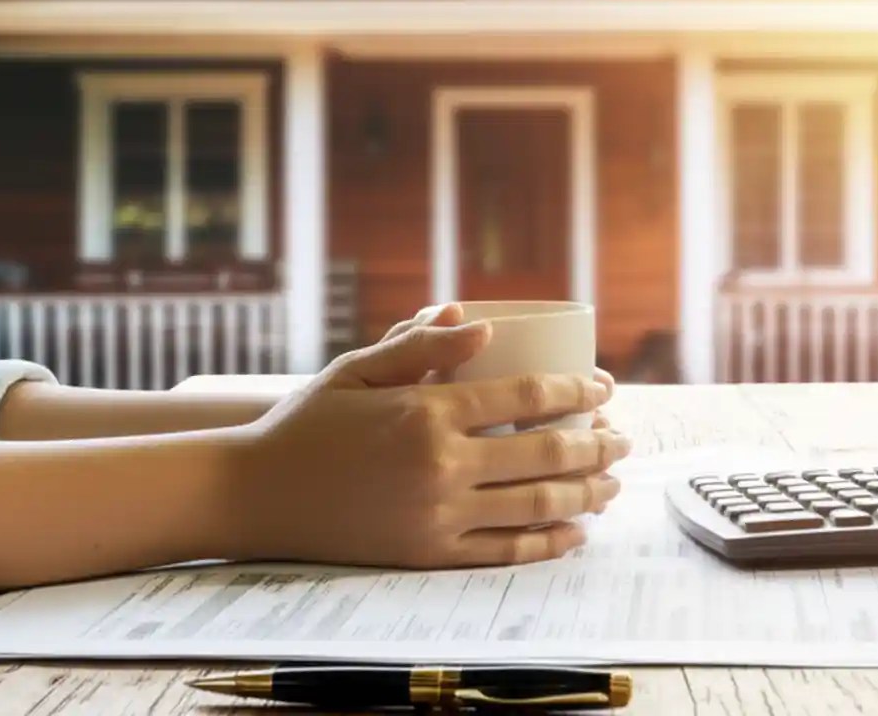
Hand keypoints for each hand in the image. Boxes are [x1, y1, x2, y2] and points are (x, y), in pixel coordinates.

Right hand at [229, 319, 631, 568]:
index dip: (577, 392)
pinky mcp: (427, 553)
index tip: (604, 389)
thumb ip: (420, 346)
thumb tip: (479, 323)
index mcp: (429, 411)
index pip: (529, 396)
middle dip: (597, 445)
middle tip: (623, 439)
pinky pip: (504, 551)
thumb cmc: (306, 424)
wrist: (254, 494)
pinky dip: (547, 543)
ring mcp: (437, 514)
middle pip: (547, 453)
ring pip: (536, 506)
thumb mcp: (358, 370)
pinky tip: (575, 533)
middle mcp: (442, 464)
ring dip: (586, 494)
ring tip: (612, 484)